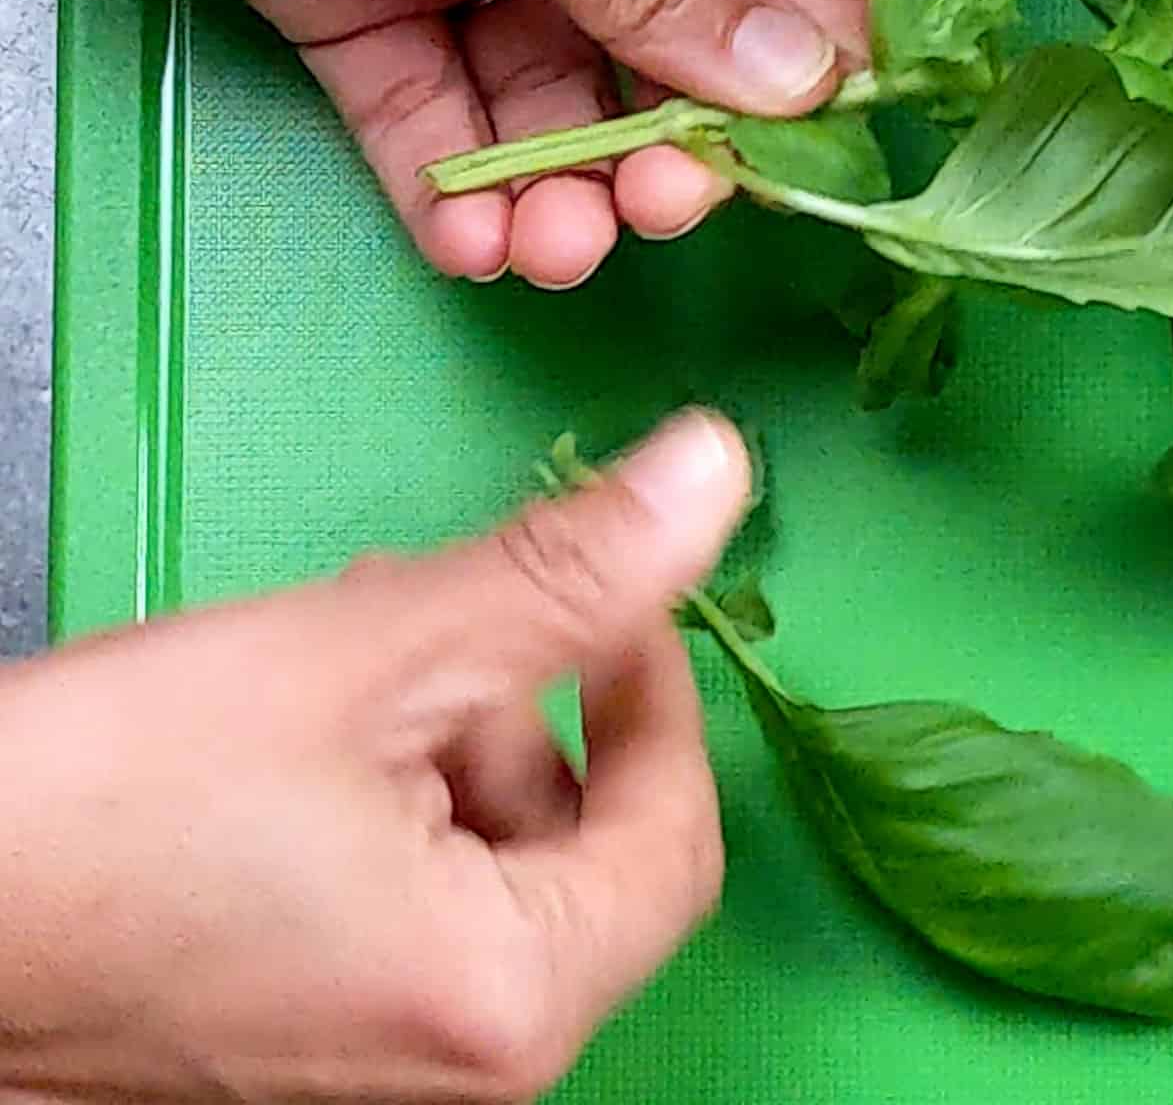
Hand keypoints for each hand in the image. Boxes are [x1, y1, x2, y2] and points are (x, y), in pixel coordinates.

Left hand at [0, 0, 866, 287]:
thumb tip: (800, 83)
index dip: (805, 35)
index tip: (795, 150)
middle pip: (676, 19)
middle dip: (670, 127)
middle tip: (650, 211)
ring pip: (555, 78)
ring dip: (561, 174)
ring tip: (545, 248)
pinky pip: (435, 95)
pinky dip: (456, 172)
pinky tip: (470, 238)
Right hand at [0, 411, 751, 1104]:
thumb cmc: (113, 799)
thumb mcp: (379, 652)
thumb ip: (567, 571)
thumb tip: (712, 472)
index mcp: (506, 998)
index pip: (676, 842)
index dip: (664, 697)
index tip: (622, 598)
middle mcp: (455, 1061)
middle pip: (579, 850)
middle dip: (534, 705)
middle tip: (453, 602)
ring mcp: (368, 1052)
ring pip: (487, 862)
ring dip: (456, 731)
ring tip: (365, 637)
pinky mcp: (294, 1025)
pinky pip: (402, 898)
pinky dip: (391, 790)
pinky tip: (316, 710)